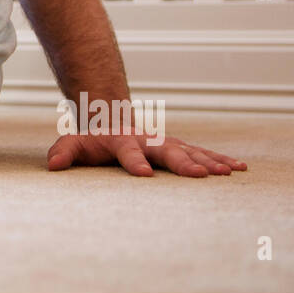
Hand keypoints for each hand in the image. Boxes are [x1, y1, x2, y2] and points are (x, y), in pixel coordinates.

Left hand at [46, 132, 246, 176]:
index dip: (134, 163)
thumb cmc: (92, 139)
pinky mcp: (178, 147)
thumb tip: (52, 165)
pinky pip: (202, 153)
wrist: (110, 117)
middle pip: (166, 151)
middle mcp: (148, 140)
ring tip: (230, 171)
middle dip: (183, 163)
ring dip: (209, 161)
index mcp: (122, 141)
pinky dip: (220, 159)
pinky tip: (240, 167)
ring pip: (190, 150)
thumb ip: (64, 151)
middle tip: (201, 175)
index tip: (144, 175)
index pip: (127, 152)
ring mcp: (165, 142)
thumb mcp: (74, 143)